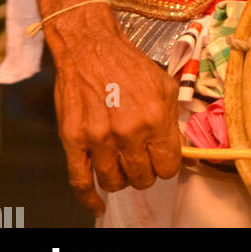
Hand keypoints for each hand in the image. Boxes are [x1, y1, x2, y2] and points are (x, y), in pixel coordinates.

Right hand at [53, 26, 181, 215]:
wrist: (90, 47)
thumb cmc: (129, 64)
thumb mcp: (164, 85)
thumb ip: (171, 119)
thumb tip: (176, 147)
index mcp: (154, 117)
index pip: (168, 166)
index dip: (166, 165)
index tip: (161, 159)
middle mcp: (128, 131)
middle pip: (142, 179)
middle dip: (145, 173)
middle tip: (142, 161)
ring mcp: (98, 138)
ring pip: (115, 183)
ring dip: (121, 179)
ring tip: (122, 166)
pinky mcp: (74, 140)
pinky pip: (80, 182)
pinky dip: (90, 199)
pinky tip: (98, 204)